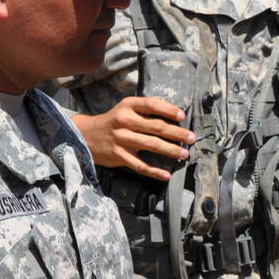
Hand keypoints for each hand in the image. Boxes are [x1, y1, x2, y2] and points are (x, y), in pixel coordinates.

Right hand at [72, 97, 194, 181]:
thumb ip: (146, 111)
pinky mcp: (119, 156)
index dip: (169, 110)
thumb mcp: (125, 109)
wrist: (86, 135)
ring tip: (184, 154)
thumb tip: (174, 117)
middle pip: (156, 126)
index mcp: (128, 106)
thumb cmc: (113, 122)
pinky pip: (140, 165)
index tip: (182, 117)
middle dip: (177, 133)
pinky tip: (166, 174)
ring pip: (151, 145)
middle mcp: (124, 121)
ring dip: (171, 150)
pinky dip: (154, 171)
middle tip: (192, 138)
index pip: (152, 104)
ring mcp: (121, 139)